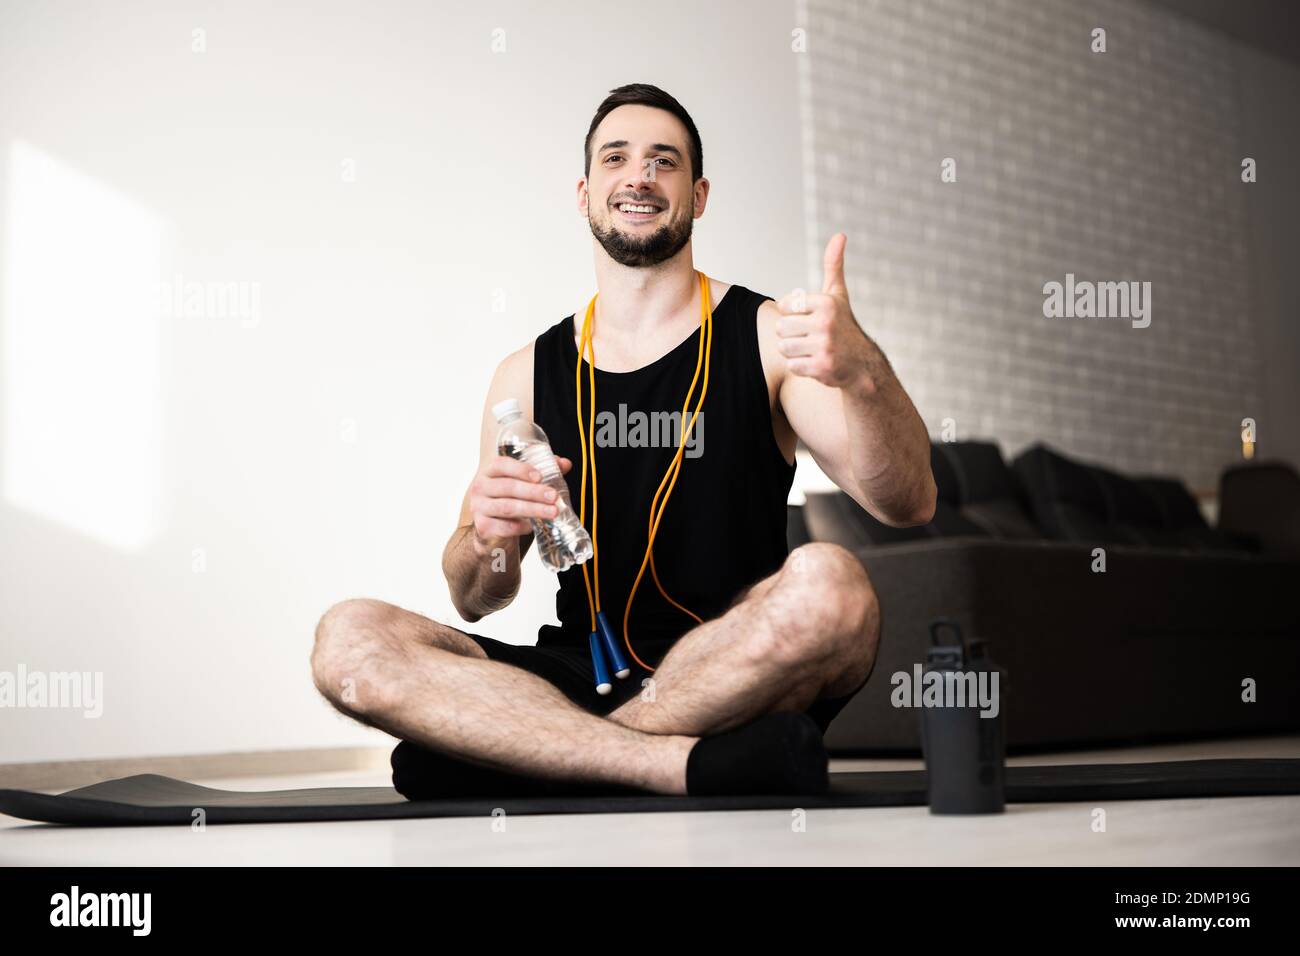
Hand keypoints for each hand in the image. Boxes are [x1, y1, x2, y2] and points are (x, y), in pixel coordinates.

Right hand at [468, 454, 572, 543]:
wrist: (492, 529)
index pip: (500, 464)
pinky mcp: (482, 527)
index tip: (540, 477)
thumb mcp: (523, 484)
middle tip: (554, 496)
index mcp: (489, 471)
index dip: (520, 469)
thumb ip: (543, 471)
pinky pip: (504, 527)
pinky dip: (521, 527)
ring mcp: (478, 507)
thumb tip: (565, 463)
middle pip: (507, 487)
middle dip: (534, 492)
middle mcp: (479, 487)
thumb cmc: (509, 500)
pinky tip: (533, 526)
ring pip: (507, 507)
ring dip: (533, 509)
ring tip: (552, 512)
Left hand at [775, 233, 875, 392]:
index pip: (784, 305)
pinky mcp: (821, 368)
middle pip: (780, 328)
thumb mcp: (838, 295)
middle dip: (791, 334)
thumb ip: (833, 265)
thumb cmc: (843, 325)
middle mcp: (825, 323)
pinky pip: (792, 366)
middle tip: (809, 337)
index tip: (808, 318)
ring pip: (783, 347)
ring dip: (794, 351)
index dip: (792, 314)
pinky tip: (815, 362)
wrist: (862, 365)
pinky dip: (800, 367)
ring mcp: (824, 347)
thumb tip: (840, 234)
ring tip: (811, 349)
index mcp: (825, 303)